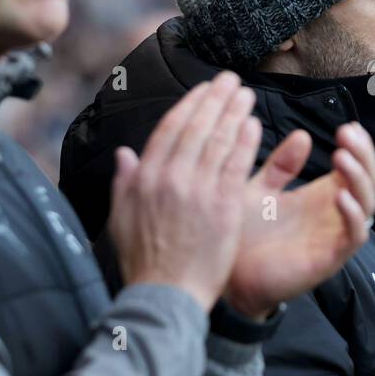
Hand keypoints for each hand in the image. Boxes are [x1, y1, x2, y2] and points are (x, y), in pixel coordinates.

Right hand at [108, 73, 261, 311]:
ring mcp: (197, 190)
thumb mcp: (121, 219)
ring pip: (218, 141)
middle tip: (229, 80)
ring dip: (233, 113)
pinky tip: (253, 124)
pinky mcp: (222, 206)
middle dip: (214, 99)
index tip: (203, 90)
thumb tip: (125, 153)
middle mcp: (170, 178)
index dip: (189, 106)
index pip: (169, 129)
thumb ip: (124, 182)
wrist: (165, 295)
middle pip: (196, 128)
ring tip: (244, 95)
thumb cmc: (144, 261)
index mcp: (144, 177)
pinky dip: (245, 141)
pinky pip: (235, 165)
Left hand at [226, 122, 374, 318]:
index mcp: (322, 196)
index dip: (360, 147)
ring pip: (368, 204)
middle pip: (369, 181)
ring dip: (359, 178)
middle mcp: (334, 214)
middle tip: (347, 135)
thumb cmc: (244, 234)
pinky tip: (339, 196)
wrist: (227, 276)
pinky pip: (354, 236)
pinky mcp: (330, 259)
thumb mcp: (260, 189)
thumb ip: (281, 165)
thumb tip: (303, 135)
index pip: (357, 167)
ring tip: (341, 157)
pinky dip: (353, 215)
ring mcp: (334, 236)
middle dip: (364, 155)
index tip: (349, 126)